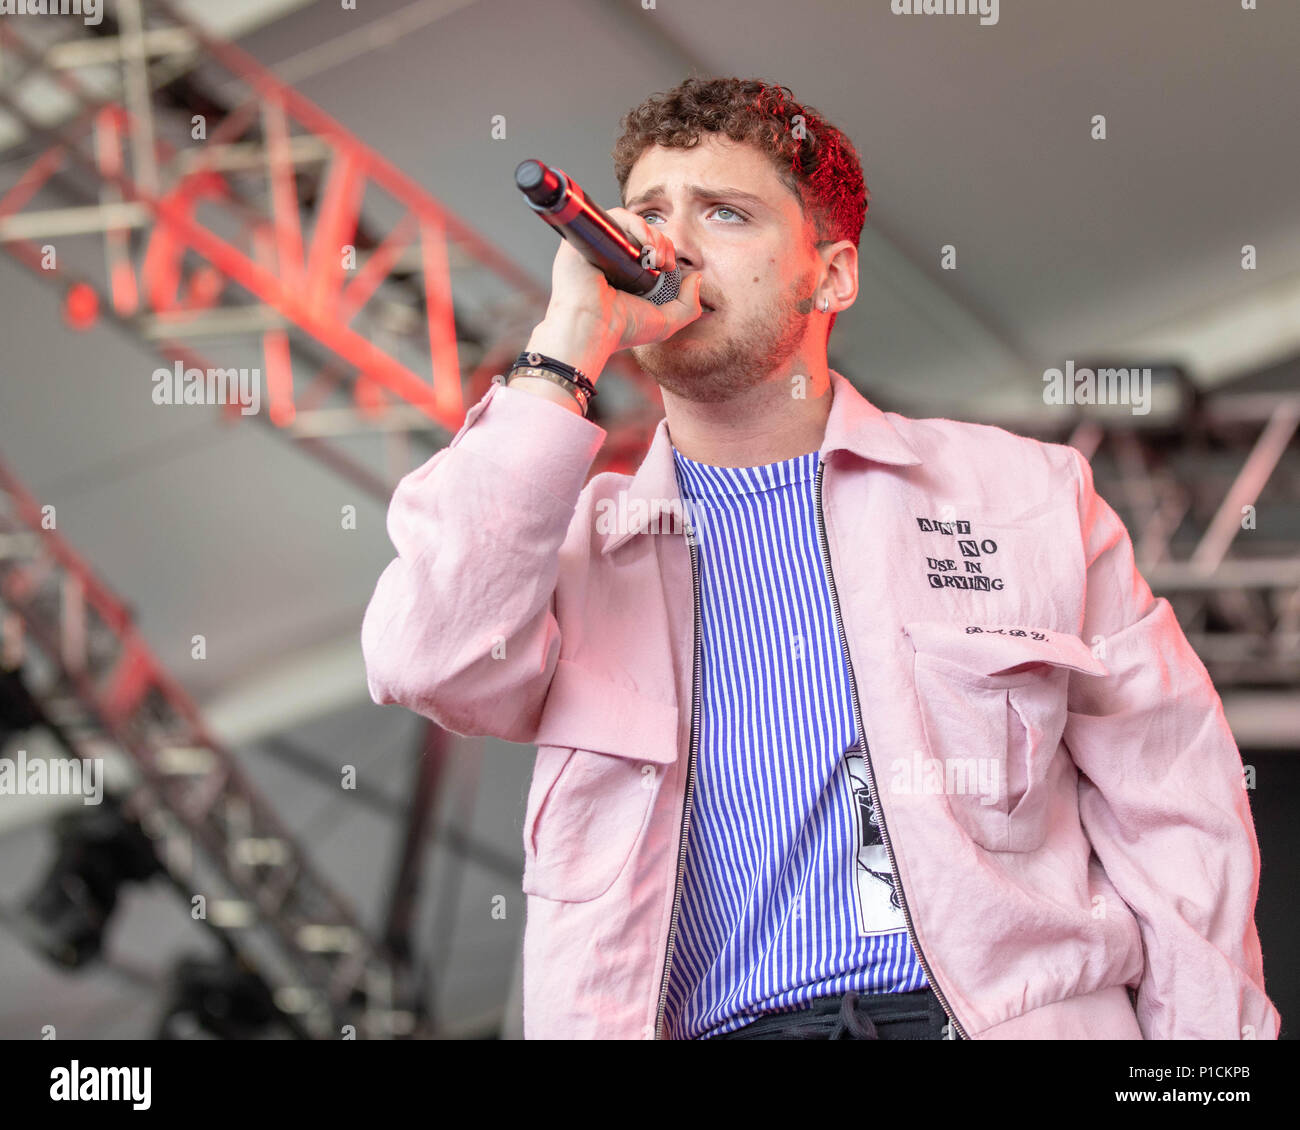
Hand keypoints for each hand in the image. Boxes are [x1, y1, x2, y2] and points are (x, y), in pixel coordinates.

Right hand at [536, 206, 705, 378]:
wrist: (593, 329)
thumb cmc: (622, 330)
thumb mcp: (665, 323)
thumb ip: (689, 306)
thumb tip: (697, 278)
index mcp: (623, 274)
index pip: (647, 248)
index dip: (664, 250)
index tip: (669, 267)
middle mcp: (608, 258)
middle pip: (641, 233)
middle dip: (662, 242)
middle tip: (665, 262)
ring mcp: (596, 246)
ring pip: (630, 223)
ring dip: (652, 234)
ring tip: (657, 256)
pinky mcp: (585, 237)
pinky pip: (614, 217)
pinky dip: (635, 224)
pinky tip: (646, 244)